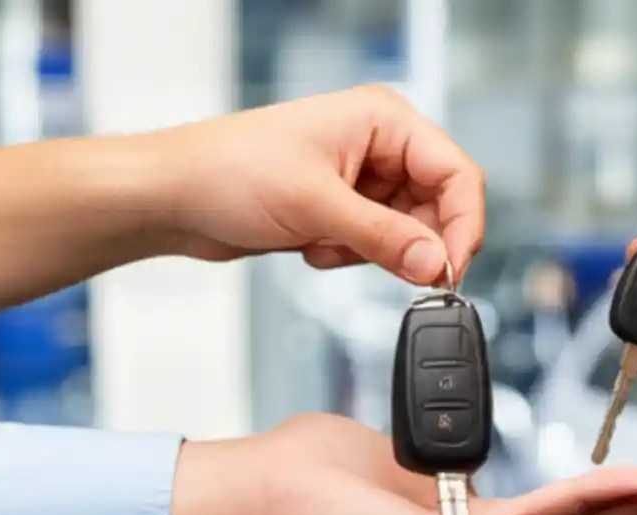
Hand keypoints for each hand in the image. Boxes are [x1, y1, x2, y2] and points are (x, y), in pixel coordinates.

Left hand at [149, 84, 484, 284]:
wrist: (174, 197)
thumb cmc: (227, 171)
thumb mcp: (316, 206)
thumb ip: (384, 238)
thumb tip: (435, 263)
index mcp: (382, 119)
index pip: (456, 172)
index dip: (463, 223)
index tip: (452, 268)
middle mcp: (379, 145)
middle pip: (438, 206)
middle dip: (414, 244)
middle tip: (398, 273)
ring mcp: (362, 178)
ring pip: (408, 232)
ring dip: (375, 252)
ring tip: (327, 243)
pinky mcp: (344, 209)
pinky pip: (377, 245)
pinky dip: (351, 257)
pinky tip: (312, 245)